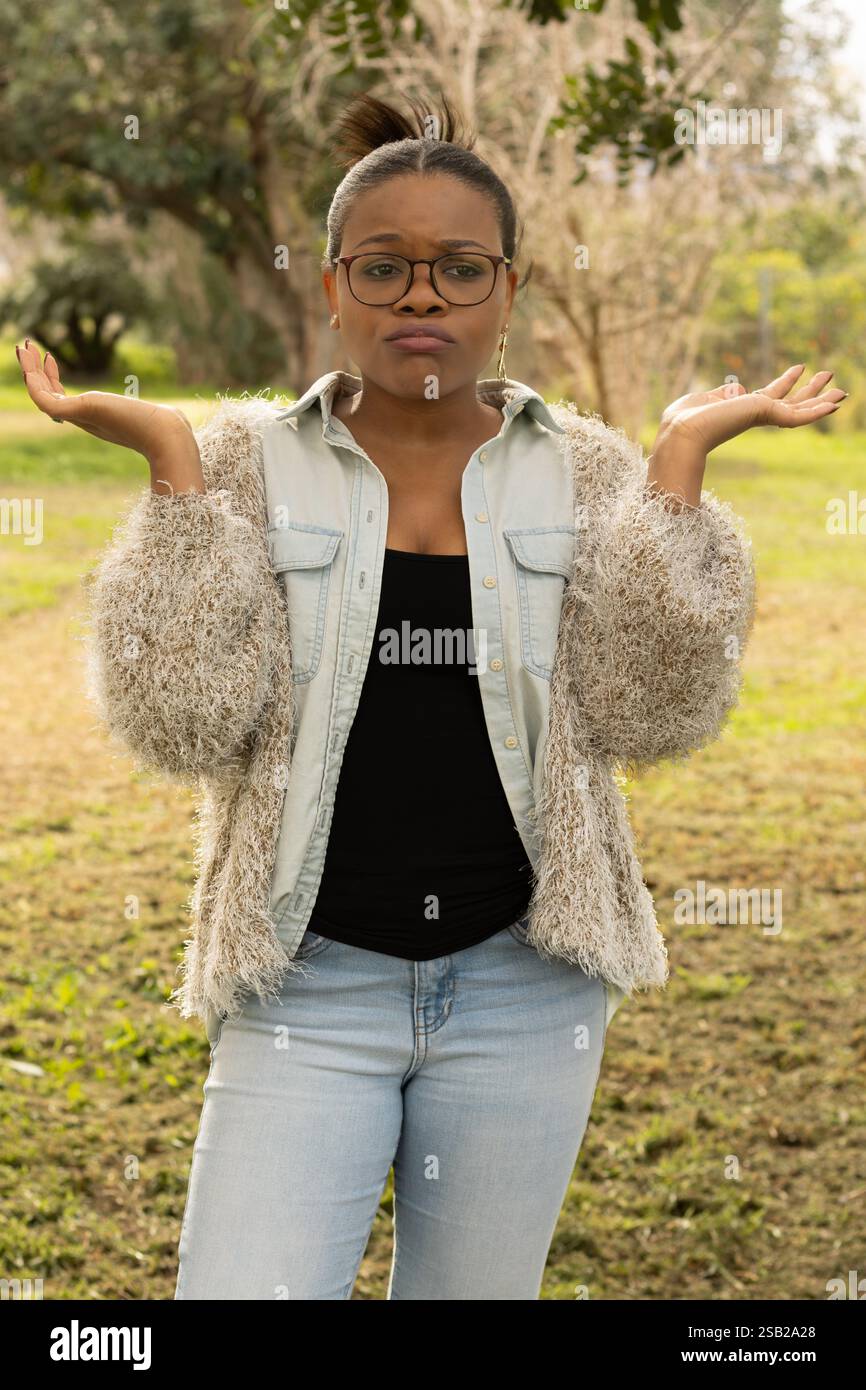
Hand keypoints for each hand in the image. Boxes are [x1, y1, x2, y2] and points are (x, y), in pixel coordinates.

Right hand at [15, 338, 203, 490]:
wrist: (167, 436)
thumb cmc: (166, 428)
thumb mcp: (155, 417)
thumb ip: (154, 416)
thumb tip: (172, 415)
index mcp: (96, 420)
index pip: (63, 402)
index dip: (52, 381)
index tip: (50, 357)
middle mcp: (85, 420)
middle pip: (48, 397)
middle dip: (34, 373)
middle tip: (25, 348)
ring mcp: (80, 417)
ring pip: (41, 397)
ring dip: (29, 371)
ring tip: (22, 347)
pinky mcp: (80, 412)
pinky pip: (43, 400)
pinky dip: (33, 381)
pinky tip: (33, 357)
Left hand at [655, 364, 847, 455]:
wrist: (682, 432)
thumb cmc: (685, 419)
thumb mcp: (706, 397)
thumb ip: (725, 392)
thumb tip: (738, 386)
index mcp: (741, 408)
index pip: (771, 395)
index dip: (787, 381)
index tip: (801, 367)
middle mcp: (754, 414)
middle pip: (790, 402)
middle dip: (811, 390)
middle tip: (829, 375)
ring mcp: (761, 416)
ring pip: (798, 411)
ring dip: (820, 401)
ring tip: (841, 392)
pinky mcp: (764, 416)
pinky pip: (796, 416)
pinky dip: (816, 412)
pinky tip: (833, 405)